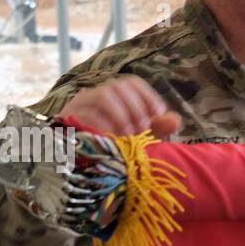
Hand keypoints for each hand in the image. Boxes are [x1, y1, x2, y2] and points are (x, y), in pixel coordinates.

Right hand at [61, 75, 180, 138]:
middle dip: (135, 107)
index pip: (131, 83)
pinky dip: (104, 124)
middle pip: (118, 87)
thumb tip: (175, 120)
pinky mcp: (68, 118)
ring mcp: (80, 105)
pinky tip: (113, 137)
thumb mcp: (139, 138)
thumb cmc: (113, 146)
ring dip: (121, 114)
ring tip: (130, 134)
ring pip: (102, 95)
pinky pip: (86, 113)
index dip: (147, 95)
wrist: (80, 162)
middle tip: (143, 128)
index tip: (158, 113)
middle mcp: (95, 96)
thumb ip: (157, 129)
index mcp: (114, 97)